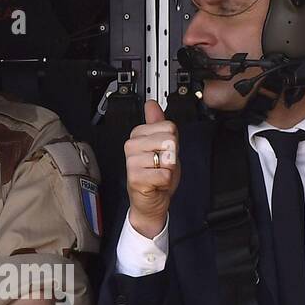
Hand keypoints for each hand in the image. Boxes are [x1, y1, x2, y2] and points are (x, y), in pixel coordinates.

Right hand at [124, 99, 178, 238]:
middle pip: (169, 140)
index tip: (162, 151)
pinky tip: (156, 182)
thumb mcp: (161, 146)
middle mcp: (132, 146)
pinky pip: (164, 174)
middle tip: (161, 165)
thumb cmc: (155, 175)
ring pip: (167, 157)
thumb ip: (158, 124)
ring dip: (168, 170)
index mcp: (137, 135)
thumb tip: (151, 105)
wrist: (151, 200)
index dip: (173, 142)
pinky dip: (166, 181)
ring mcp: (132, 162)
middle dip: (172, 156)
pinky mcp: (136, 178)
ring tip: (158, 174)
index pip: (168, 126)